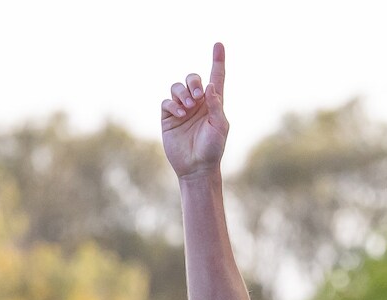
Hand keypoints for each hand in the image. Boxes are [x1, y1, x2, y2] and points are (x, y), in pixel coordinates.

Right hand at [161, 42, 228, 177]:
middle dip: (194, 82)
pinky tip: (180, 115)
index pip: (216, 78)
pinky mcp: (169, 117)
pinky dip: (173, 105)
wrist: (196, 167)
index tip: (219, 44)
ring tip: (187, 107)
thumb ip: (216, 106)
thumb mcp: (220, 127)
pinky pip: (167, 101)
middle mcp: (197, 103)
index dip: (217, 61)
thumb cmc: (212, 149)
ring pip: (177, 87)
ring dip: (182, 93)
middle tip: (198, 97)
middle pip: (193, 78)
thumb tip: (209, 86)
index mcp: (213, 104)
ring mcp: (182, 109)